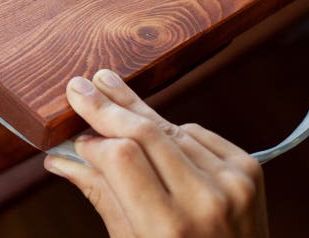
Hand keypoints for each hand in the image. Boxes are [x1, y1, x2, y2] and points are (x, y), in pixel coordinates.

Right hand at [45, 70, 267, 236]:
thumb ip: (100, 194)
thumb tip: (59, 159)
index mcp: (168, 227)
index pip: (121, 157)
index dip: (93, 141)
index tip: (75, 137)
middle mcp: (205, 201)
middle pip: (145, 132)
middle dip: (107, 107)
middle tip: (79, 86)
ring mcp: (232, 182)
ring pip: (169, 127)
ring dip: (135, 111)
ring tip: (109, 90)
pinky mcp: (248, 169)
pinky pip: (196, 132)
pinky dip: (171, 131)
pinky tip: (154, 131)